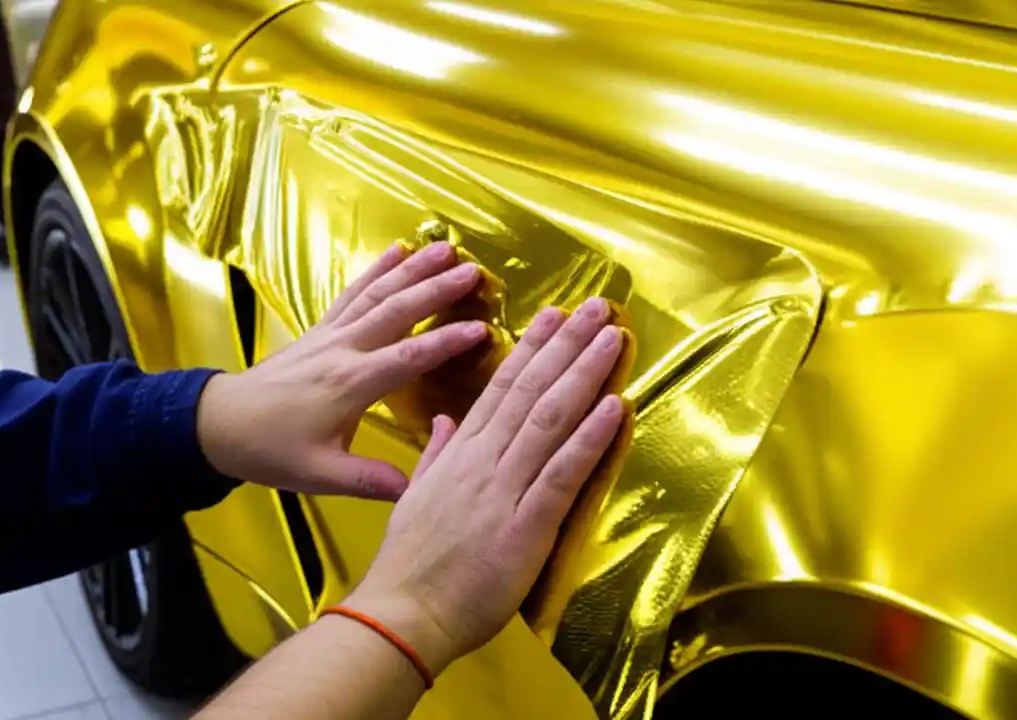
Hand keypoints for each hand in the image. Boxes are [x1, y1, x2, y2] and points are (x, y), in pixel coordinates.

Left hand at [197, 242, 487, 500]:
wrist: (220, 424)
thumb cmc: (271, 450)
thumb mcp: (318, 476)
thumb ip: (368, 480)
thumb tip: (416, 487)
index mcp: (350, 385)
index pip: (407, 358)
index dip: (445, 342)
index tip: (482, 329)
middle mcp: (343, 350)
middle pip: (396, 312)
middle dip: (436, 290)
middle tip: (474, 272)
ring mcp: (330, 334)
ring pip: (377, 294)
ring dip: (413, 269)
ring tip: (447, 248)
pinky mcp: (320, 329)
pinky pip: (353, 292)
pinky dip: (377, 269)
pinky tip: (399, 250)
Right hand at [345, 298, 627, 673]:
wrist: (401, 615)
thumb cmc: (410, 565)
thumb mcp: (417, 497)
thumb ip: (435, 454)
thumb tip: (447, 420)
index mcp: (460, 453)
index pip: (500, 387)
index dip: (532, 347)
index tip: (554, 314)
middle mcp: (483, 460)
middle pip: (530, 390)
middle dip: (566, 344)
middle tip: (597, 306)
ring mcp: (504, 490)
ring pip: (550, 419)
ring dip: (585, 374)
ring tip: (612, 337)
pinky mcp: (526, 525)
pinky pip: (563, 473)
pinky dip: (590, 437)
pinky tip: (616, 405)